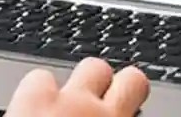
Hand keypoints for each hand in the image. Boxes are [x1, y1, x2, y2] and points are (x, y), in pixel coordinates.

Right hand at [0, 58, 150, 116]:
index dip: (42, 93)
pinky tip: (132, 115)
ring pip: (132, 82)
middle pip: (93, 67)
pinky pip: (144, 114)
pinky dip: (137, 114)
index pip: (39, 78)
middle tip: (90, 98)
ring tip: (123, 98)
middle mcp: (77, 107)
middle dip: (92, 79)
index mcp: (36, 107)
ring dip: (127, 88)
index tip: (42, 106)